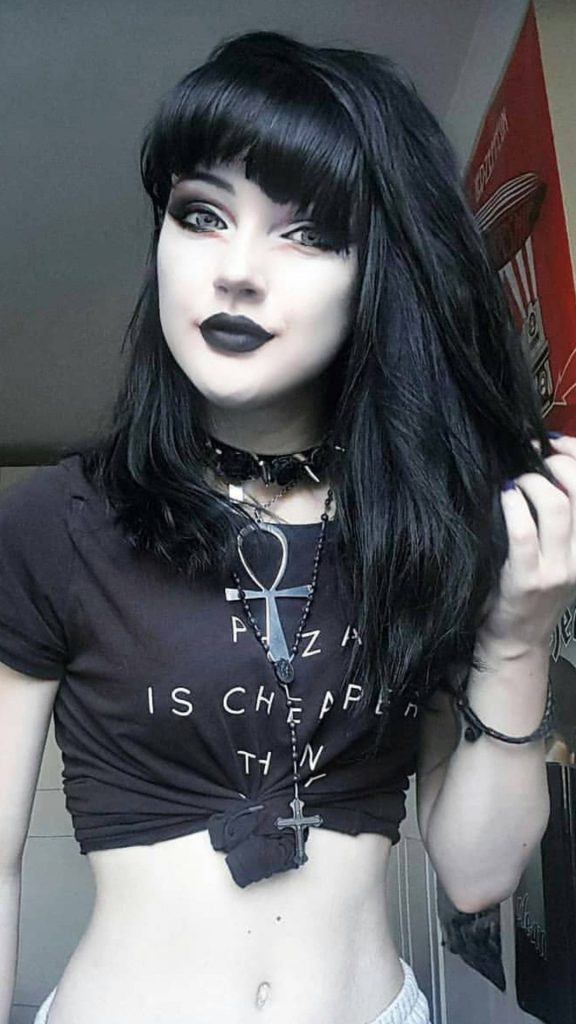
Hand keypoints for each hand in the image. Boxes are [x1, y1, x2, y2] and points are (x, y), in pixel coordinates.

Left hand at [478, 434, 575, 657]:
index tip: (553, 441)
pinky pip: (523, 532)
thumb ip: (558, 515)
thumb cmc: (529, 588)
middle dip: (553, 462)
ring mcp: (559, 569)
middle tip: (528, 456)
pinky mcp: (529, 579)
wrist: (515, 640)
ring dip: (531, 482)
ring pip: (556, 505)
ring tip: (514, 481)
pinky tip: (503, 497)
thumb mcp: (557, 551)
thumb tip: (543, 461)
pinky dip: (512, 506)